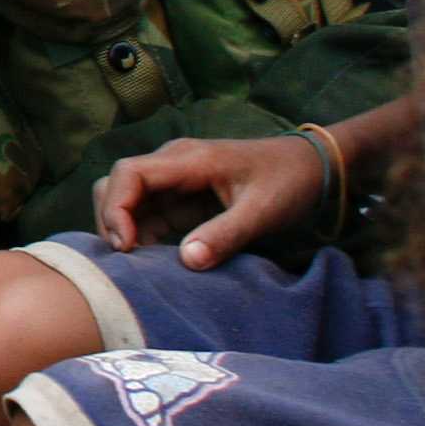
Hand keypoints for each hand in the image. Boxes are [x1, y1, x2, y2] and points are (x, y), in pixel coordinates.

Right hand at [94, 134, 323, 268]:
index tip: (127, 247)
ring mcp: (174, 181)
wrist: (313, 167)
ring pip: (126, 200)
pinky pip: (147, 215)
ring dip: (124, 231)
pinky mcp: (181, 199)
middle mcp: (171, 165)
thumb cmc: (289, 182)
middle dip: (111, 221)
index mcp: (186, 160)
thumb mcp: (263, 211)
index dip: (116, 208)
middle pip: (116, 185)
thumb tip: (187, 261)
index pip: (128, 174)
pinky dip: (141, 237)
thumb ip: (225, 234)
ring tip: (138, 265)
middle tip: (127, 261)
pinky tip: (153, 261)